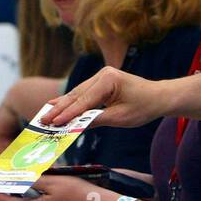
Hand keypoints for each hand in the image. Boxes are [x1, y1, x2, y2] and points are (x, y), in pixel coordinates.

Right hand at [42, 67, 167, 129]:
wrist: (158, 96)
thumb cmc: (143, 107)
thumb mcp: (121, 118)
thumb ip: (97, 120)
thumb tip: (75, 126)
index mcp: (108, 80)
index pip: (84, 100)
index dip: (68, 113)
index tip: (54, 123)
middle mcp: (102, 75)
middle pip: (76, 95)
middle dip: (59, 109)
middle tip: (43, 120)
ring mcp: (99, 77)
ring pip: (76, 94)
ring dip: (61, 106)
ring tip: (44, 115)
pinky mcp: (99, 82)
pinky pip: (81, 94)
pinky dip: (69, 102)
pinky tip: (54, 105)